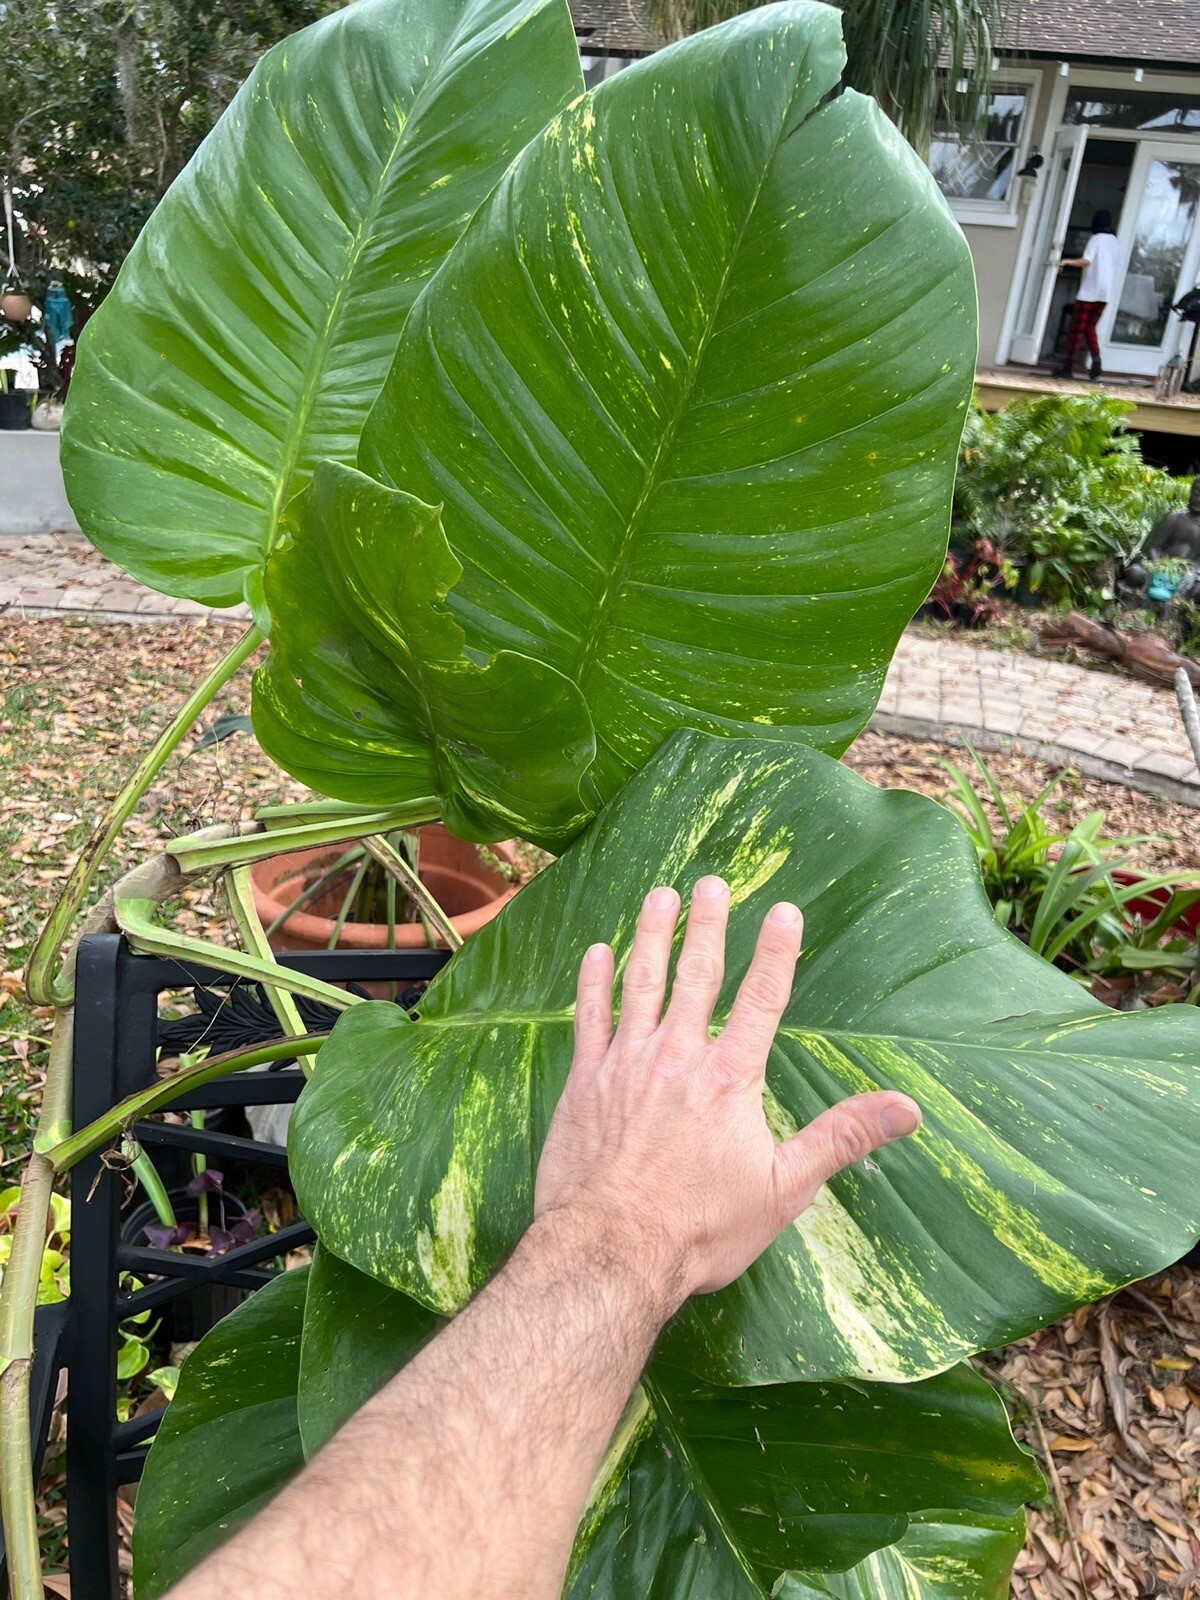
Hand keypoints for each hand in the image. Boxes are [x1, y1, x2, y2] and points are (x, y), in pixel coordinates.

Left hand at [534, 878, 920, 1307]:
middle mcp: (678, 1057)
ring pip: (641, 983)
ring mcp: (626, 1064)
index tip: (784, 910)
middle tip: (711, 881)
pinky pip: (589, 1018)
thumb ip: (841, 1139)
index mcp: (729, 1078)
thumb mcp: (784, 1189)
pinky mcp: (584, 1082)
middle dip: (708, 925)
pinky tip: (597, 952)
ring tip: (660, 895)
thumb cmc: (701, 1228)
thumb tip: (906, 1109)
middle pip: (697, 975)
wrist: (611, 1251)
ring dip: (653, 935)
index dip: (776, 952)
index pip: (762, 1000)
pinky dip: (593, 982)